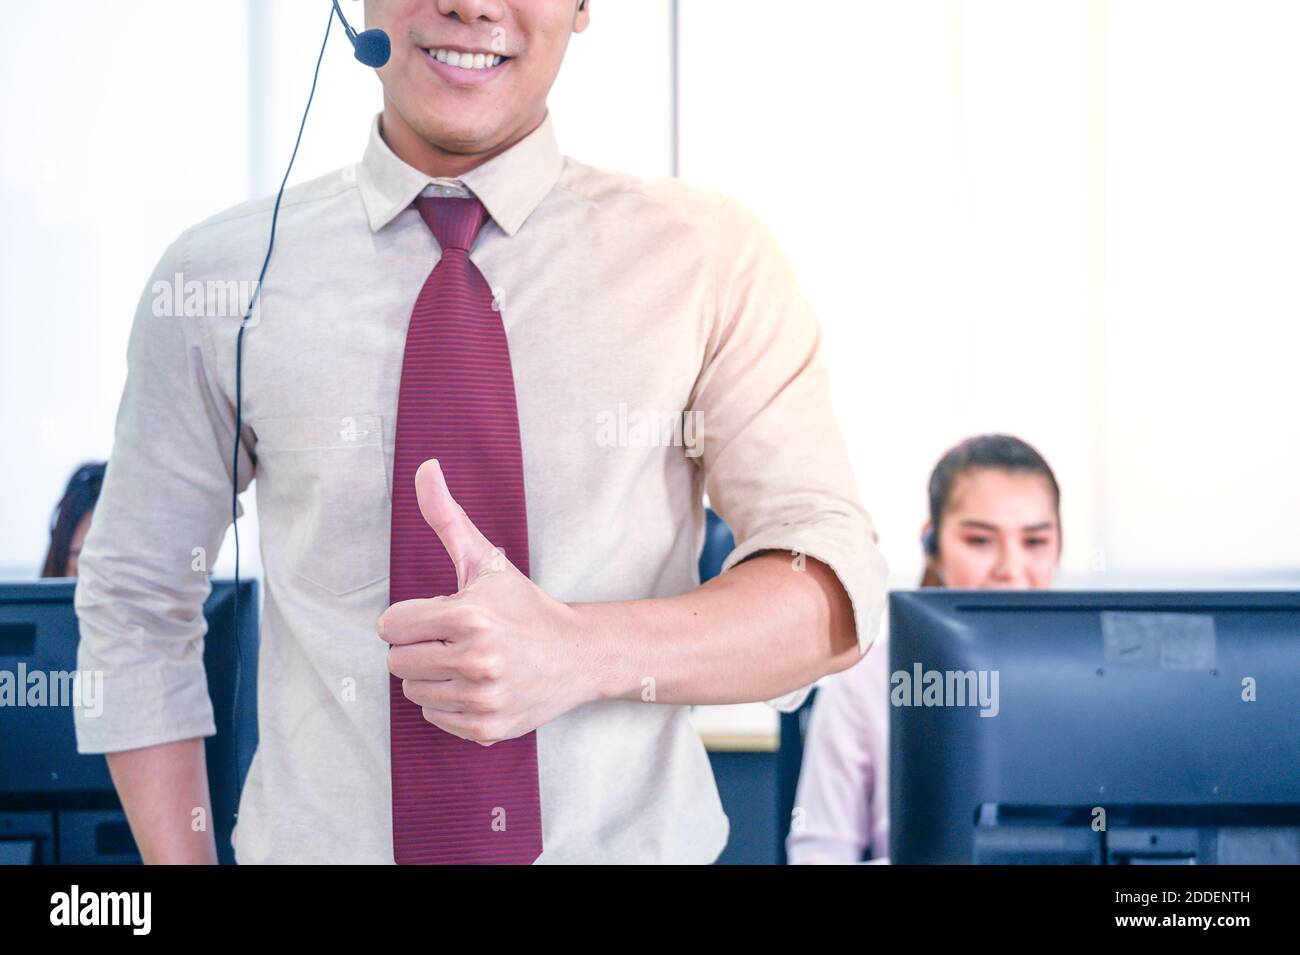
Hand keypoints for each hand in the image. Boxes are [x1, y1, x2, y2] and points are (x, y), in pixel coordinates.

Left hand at [378, 459, 601, 744]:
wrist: (578, 656)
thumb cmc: (524, 606)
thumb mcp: (487, 561)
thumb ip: (447, 517)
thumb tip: (425, 467)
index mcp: (470, 617)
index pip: (390, 627)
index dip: (409, 618)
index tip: (438, 615)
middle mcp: (476, 660)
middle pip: (396, 662)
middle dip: (417, 648)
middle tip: (451, 640)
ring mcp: (482, 698)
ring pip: (413, 691)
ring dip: (431, 676)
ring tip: (465, 662)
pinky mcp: (487, 728)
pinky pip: (434, 717)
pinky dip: (448, 703)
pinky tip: (476, 685)